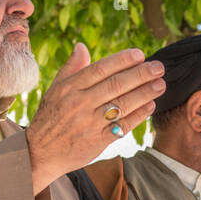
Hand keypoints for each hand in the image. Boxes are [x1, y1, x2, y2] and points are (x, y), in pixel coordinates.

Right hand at [25, 43, 166, 192]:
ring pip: (123, 104)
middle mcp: (80, 104)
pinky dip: (139, 115)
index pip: (101, 69)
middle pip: (116, 85)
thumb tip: (82, 46)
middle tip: (159, 67)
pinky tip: (150, 105)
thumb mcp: (54, 90)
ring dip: (145, 93)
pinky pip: (123, 125)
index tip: (140, 54)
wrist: (40, 153)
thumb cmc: (49, 118)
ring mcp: (90, 123)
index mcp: (69, 88)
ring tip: (160, 84)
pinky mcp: (98, 141)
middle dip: (141, 74)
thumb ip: (71, 68)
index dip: (122, 60)